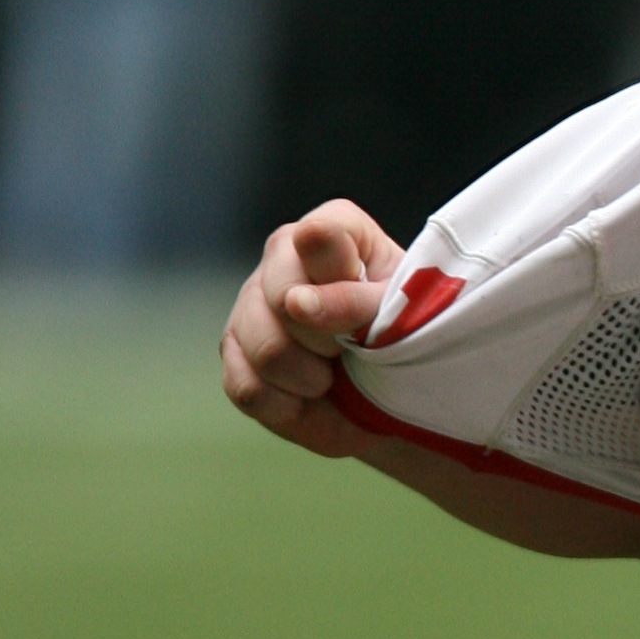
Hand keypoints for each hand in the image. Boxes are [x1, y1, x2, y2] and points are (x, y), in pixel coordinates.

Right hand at [221, 201, 405, 458]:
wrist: (394, 383)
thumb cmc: (405, 332)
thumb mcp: (404, 315)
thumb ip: (358, 301)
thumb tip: (297, 302)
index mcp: (334, 230)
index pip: (320, 238)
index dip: (337, 284)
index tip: (360, 319)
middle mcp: (282, 255)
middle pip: (284, 302)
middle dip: (329, 343)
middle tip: (354, 353)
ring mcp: (250, 301)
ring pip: (266, 350)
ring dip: (311, 381)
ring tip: (337, 381)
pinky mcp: (234, 349)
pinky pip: (247, 387)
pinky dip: (288, 409)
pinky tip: (312, 401)